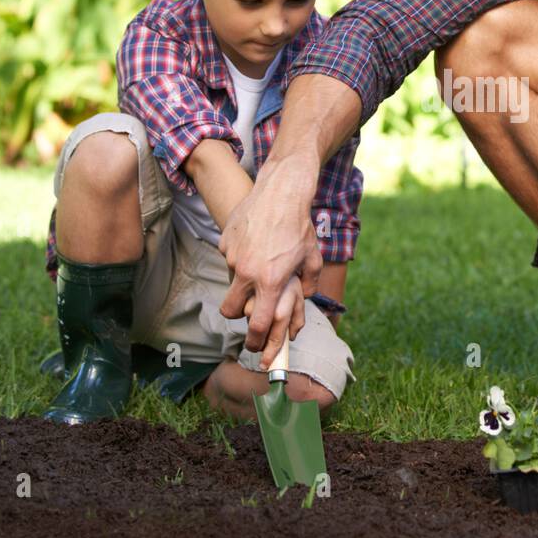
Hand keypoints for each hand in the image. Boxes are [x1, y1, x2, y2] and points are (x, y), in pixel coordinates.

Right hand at [219, 156, 321, 350]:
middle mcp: (247, 272)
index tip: (256, 345)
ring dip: (243, 278)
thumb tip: (305, 296)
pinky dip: (240, 255)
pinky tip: (254, 240)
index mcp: (270, 281)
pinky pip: (230, 256)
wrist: (281, 191)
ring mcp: (233, 256)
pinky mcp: (225, 241)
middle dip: (237, 315)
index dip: (256, 339)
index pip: (258, 323)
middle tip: (247, 309)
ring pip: (232, 279)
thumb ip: (309, 284)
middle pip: (230, 310)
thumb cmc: (300, 226)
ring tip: (261, 258)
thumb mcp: (313, 258)